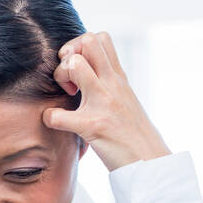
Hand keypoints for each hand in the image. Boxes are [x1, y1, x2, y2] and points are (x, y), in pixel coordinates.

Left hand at [41, 31, 170, 171]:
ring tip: (67, 96)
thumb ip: (111, 86)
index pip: (100, 38)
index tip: (79, 71)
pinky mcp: (94, 126)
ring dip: (60, 75)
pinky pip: (58, 115)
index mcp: (119, 79)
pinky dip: (50, 118)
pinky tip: (56, 125)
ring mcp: (103, 103)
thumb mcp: (127, 102)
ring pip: (75, 64)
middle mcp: (112, 85)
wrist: (152, 163)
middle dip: (69, 54)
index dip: (81, 48)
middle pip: (88, 41)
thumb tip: (92, 79)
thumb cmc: (136, 137)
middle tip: (69, 79)